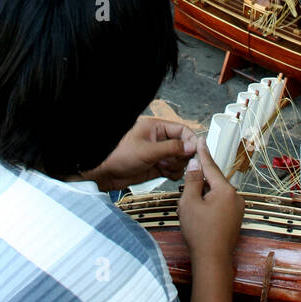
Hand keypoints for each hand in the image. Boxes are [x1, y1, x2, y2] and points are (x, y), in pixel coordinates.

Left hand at [78, 115, 199, 191]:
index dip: (190, 140)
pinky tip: (164, 173)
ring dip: (176, 166)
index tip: (196, 151)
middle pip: (183, 146)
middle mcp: (159, 140)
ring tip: (163, 167)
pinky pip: (173, 169)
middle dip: (181, 156)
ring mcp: (158, 154)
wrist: (104, 173)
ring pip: (179, 159)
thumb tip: (191, 146)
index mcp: (156, 128)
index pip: (181, 130)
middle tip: (172, 160)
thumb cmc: (117, 155)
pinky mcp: (156, 166)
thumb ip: (171, 148)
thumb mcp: (148, 151)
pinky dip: (172, 173)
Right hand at [178, 140, 244, 264]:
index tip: (200, 141)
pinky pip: (221, 205)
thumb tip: (195, 164)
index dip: (203, 154)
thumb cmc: (200, 233)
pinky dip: (210, 205)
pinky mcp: (236, 220)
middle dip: (201, 182)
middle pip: (214, 182)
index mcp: (225, 190)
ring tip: (192, 207)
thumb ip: (192, 180)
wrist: (212, 260)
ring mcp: (238, 209)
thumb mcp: (189, 203)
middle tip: (188, 185)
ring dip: (205, 195)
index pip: (211, 167)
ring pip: (217, 194)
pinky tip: (201, 215)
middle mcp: (236, 197)